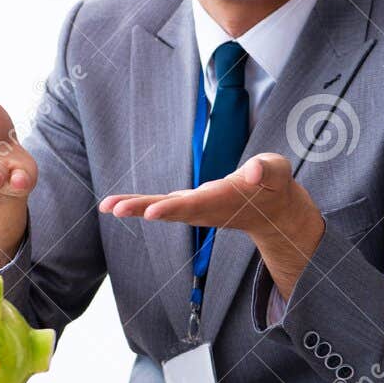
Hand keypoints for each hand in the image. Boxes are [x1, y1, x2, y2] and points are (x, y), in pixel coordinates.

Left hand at [98, 153, 325, 299]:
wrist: (269, 209)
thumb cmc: (272, 184)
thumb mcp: (277, 171)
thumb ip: (267, 169)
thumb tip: (252, 171)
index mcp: (225, 200)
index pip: (196, 204)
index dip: (173, 208)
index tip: (151, 212)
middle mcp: (205, 208)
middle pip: (170, 210)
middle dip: (142, 209)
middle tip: (114, 209)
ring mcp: (194, 208)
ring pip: (160, 209)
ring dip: (133, 208)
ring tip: (106, 206)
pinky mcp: (187, 205)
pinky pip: (159, 205)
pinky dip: (137, 205)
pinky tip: (114, 205)